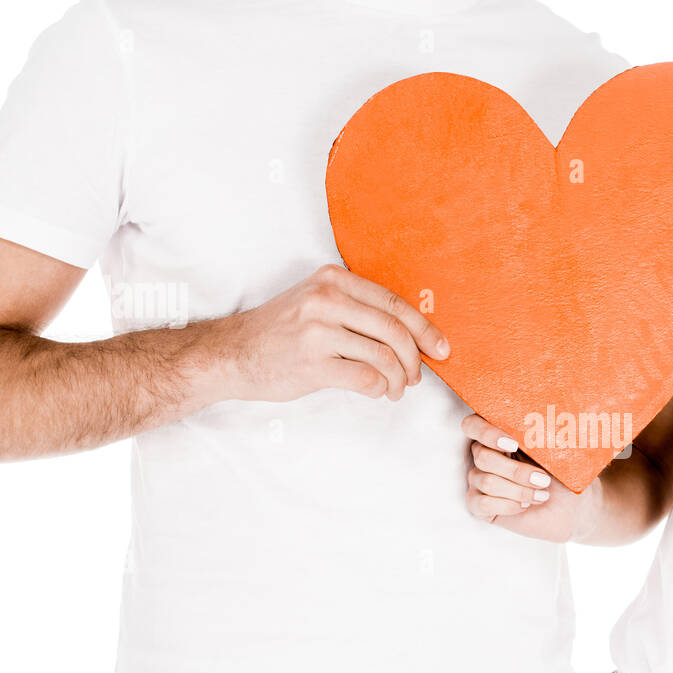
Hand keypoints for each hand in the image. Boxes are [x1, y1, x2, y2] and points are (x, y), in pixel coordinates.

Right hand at [215, 264, 449, 402]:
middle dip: (415, 359)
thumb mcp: (316, 302)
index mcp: (333, 279)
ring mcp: (318, 331)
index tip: (441, 349)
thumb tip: (411, 334)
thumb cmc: (280, 332)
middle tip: (417, 376)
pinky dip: (381, 389)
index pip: (394, 303)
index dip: (425, 329)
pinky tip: (378, 392)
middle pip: (394, 330)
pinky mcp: (313, 364)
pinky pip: (366, 378)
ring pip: (384, 356)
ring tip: (396, 389)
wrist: (232, 354)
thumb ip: (356, 308)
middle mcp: (326, 299)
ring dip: (399, 379)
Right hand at [461, 414, 600, 542]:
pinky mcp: (478, 505)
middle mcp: (483, 456)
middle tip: (543, 479)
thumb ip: (541, 432)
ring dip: (519, 490)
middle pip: (482, 457)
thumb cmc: (561, 475)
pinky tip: (525, 505)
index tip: (514, 444)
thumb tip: (547, 414)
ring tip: (541, 495)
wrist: (570, 507)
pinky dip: (509, 505)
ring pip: (487, 481)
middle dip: (517, 471)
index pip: (472, 425)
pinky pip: (482, 503)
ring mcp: (478, 481)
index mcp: (498, 436)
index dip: (487, 433)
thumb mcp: (554, 450)